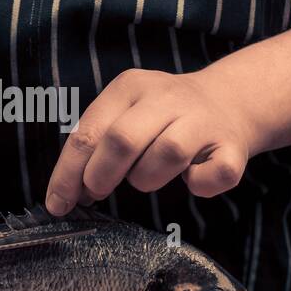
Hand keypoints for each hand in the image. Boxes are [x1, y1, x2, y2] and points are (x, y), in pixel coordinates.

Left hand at [45, 68, 251, 213]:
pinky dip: (199, 185)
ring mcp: (202, 120)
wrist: (229, 100)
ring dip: (148, 179)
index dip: (68, 173)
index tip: (58, 203)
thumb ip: (96, 146)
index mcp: (130, 87)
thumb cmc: (162, 118)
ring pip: (166, 155)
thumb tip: (67, 192)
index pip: (88, 132)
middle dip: (101, 176)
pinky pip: (212, 176)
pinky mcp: (233, 147)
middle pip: (122, 140)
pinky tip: (192, 177)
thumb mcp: (124, 114)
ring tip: (148, 175)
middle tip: (97, 192)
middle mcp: (166, 98)